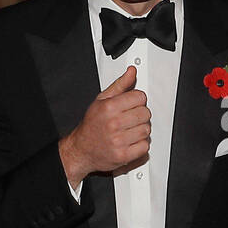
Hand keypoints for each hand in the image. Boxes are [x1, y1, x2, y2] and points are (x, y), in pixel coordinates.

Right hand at [58, 65, 150, 186]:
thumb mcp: (101, 100)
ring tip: (129, 131)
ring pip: (146, 130)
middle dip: (139, 115)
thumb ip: (120, 85)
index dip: (136, 101)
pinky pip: (144, 146)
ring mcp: (118, 141)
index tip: (130, 105)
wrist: (81, 150)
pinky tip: (130, 141)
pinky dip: (140, 144)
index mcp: (109, 107)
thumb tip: (132, 72)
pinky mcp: (123, 155)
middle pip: (145, 113)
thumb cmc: (91, 125)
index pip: (140, 97)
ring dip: (140, 130)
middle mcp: (113, 124)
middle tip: (129, 119)